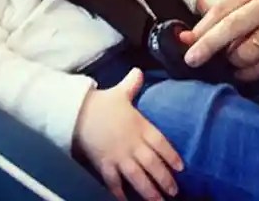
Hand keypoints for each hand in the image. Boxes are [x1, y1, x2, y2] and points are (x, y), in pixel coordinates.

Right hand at [73, 68, 183, 200]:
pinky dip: (119, 193)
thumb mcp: (119, 92)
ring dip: (149, 191)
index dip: (172, 156)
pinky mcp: (104, 164)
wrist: (77, 112)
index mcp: (140, 126)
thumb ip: (132, 84)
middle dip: (165, 179)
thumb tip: (139, 71)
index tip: (181, 168)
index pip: (161, 143)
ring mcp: (119, 155)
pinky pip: (113, 182)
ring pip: (138, 176)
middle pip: (153, 164)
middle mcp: (133, 143)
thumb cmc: (101, 102)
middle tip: (174, 192)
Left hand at [182, 0, 258, 81]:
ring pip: (248, 50)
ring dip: (233, 61)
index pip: (224, 6)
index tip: (185, 40)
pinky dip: (251, 73)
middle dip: (206, 45)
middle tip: (190, 59)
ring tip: (231, 61)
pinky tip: (244, 73)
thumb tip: (209, 24)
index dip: (202, 26)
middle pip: (231, 27)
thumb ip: (244, 0)